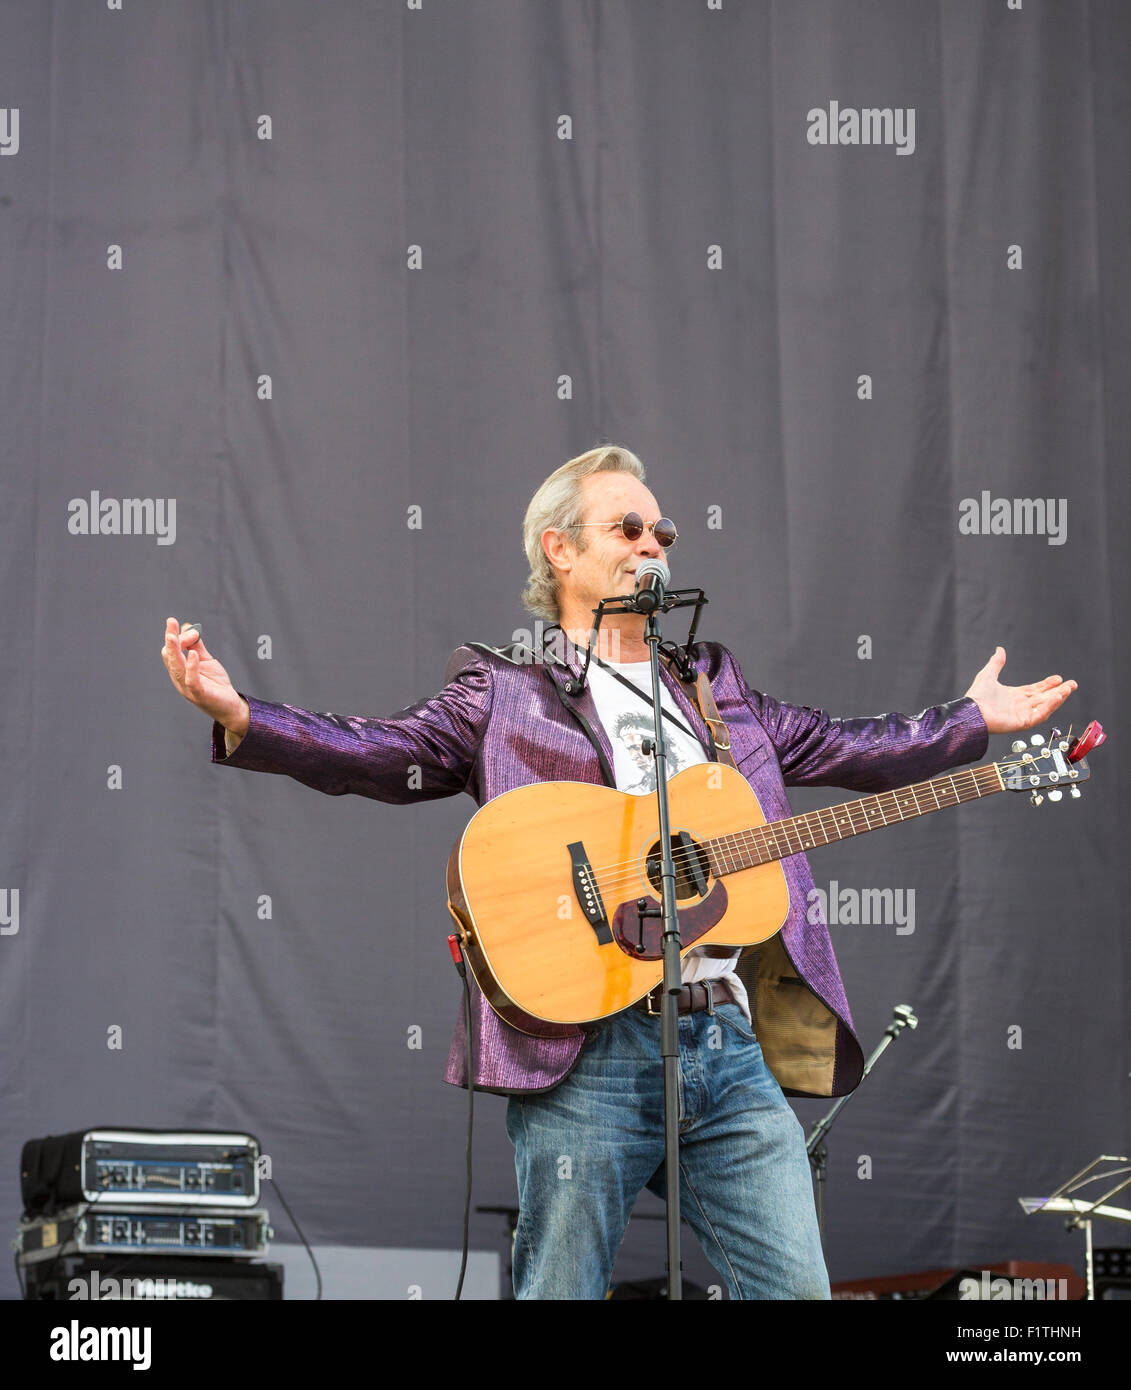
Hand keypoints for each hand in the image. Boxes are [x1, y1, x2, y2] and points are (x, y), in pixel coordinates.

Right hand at [161, 617, 247, 732]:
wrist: (230, 705)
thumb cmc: (216, 683)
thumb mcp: (206, 660)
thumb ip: (197, 646)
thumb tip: (189, 627)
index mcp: (179, 670)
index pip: (170, 651)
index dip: (176, 636)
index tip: (186, 625)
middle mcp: (179, 678)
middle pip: (169, 657)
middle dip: (170, 639)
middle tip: (171, 622)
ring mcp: (187, 687)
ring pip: (176, 667)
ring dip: (174, 650)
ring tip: (173, 636)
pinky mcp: (199, 694)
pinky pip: (191, 680)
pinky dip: (191, 667)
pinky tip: (193, 655)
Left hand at [963, 646, 1076, 734]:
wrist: (970, 711)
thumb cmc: (976, 697)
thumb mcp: (988, 675)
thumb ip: (996, 663)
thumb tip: (1000, 650)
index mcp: (1015, 696)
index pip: (1036, 690)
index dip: (1048, 684)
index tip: (1058, 678)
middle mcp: (1021, 706)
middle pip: (1045, 698)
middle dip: (1059, 691)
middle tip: (1072, 684)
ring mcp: (1022, 715)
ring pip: (1046, 706)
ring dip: (1058, 698)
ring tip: (1068, 689)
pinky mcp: (1022, 723)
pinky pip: (1039, 715)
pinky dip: (1049, 707)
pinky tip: (1057, 698)